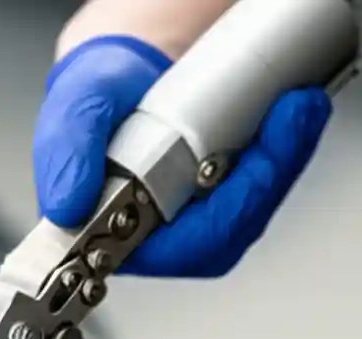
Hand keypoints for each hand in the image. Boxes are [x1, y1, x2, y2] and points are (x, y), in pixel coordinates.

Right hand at [33, 35, 332, 277]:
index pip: (180, 249)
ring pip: (257, 203)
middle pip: (231, 227)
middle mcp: (167, 226)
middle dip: (264, 177)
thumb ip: (65, 154)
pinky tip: (296, 112)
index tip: (241, 176)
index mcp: (123, 228)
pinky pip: (270, 177)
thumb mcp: (74, 109)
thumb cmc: (93, 94)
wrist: (122, 64)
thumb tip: (66, 205)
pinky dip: (289, 144)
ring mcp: (203, 204)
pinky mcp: (231, 181)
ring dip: (285, 157)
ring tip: (296, 108)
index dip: (215, 225)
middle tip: (284, 122)